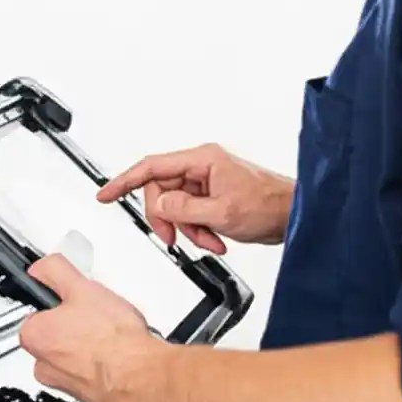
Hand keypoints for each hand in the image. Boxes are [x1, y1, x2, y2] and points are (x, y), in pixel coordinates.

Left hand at [17, 254, 167, 401]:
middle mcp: (43, 365)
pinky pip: (92, 371)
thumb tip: (41, 268)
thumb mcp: (81, 287)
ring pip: (74, 353)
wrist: (143, 379)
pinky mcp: (88, 395)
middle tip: (97, 316)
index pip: (37, 309)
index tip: (74, 298)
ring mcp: (65, 383)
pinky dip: (103, 363)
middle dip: (76, 323)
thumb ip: (54, 270)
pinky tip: (119, 353)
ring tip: (111, 335)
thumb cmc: (114, 341)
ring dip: (90, 343)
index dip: (60, 299)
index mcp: (34, 336)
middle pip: (56, 333)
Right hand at [97, 143, 294, 253]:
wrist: (296, 214)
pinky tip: (215, 239)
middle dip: (168, 219)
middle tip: (175, 237)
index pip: (151, 167)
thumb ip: (184, 209)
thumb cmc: (270, 204)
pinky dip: (200, 231)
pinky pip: (191, 214)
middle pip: (162, 192)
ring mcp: (207, 182)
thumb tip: (158, 207)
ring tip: (208, 241)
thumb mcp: (222, 212)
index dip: (124, 181)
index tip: (106, 194)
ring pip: (176, 207)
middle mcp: (201, 167)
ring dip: (189, 229)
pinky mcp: (213, 196)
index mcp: (201, 160)